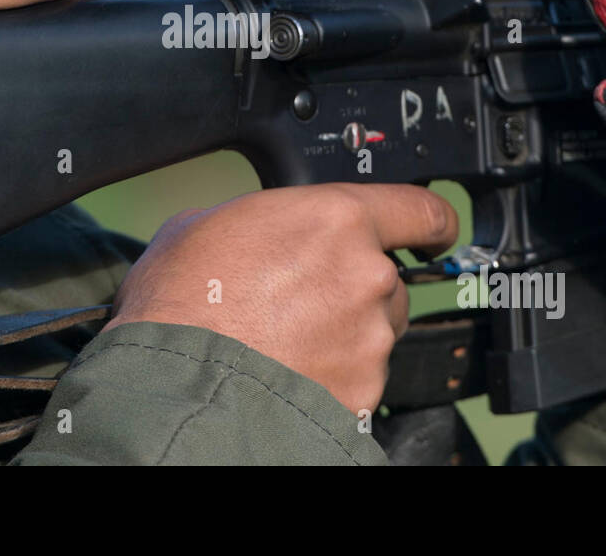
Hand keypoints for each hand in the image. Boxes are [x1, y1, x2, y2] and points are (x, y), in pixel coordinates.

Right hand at [104, 184, 457, 415]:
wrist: (173, 390)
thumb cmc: (178, 306)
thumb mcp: (202, 225)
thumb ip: (261, 219)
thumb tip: (263, 230)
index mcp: (336, 220)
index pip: (421, 211)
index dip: (430, 223)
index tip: (431, 233)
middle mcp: (366, 276)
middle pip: (386, 280)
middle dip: (352, 291)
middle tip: (297, 303)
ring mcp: (369, 341)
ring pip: (373, 333)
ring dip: (341, 337)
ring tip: (279, 345)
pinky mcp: (364, 395)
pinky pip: (358, 380)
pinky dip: (332, 380)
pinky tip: (285, 374)